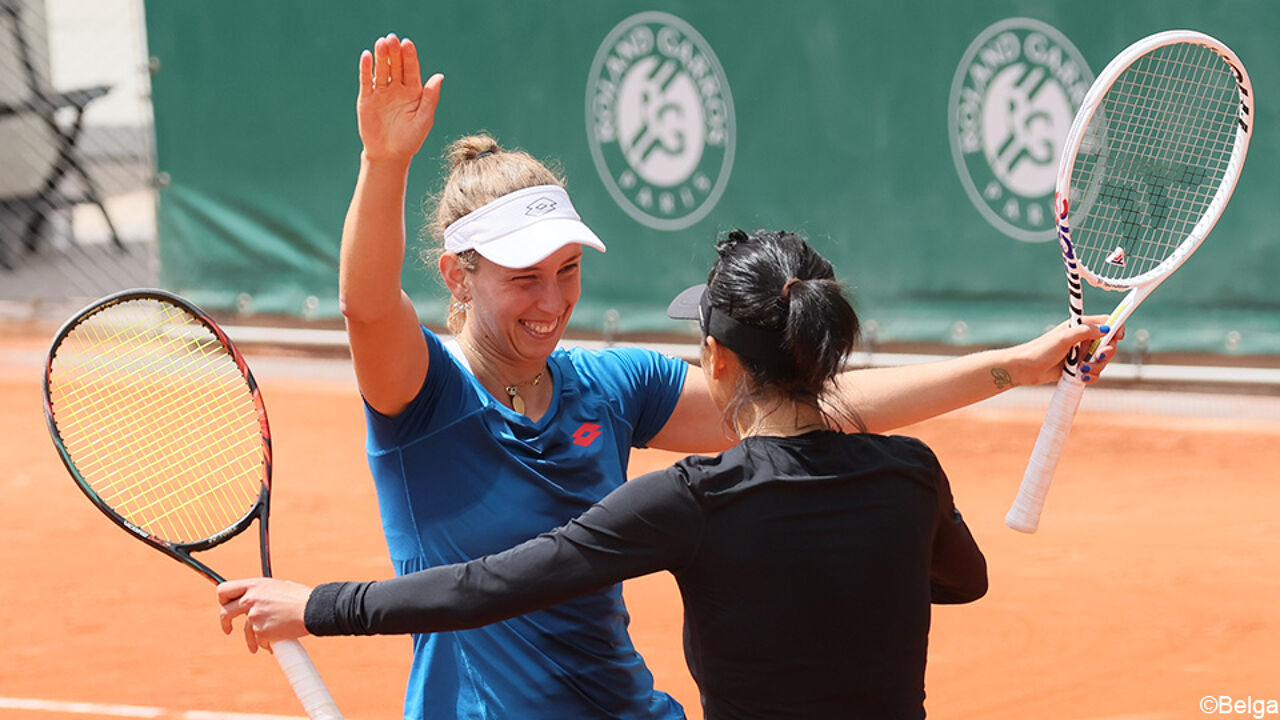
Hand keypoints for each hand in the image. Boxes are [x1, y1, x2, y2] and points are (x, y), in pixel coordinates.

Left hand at [218, 578, 313, 653]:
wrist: (313, 610)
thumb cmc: (301, 598)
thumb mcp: (279, 587)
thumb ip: (264, 593)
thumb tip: (259, 599)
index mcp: (255, 585)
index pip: (225, 589)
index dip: (223, 599)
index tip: (227, 606)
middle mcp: (251, 599)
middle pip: (225, 612)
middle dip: (225, 623)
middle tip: (228, 629)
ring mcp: (254, 616)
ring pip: (246, 632)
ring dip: (252, 640)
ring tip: (259, 646)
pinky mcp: (261, 631)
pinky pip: (259, 640)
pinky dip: (266, 643)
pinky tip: (276, 642)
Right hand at [357, 34, 443, 164]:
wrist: (389, 155)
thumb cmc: (410, 139)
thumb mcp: (424, 119)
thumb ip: (430, 98)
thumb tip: (439, 76)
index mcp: (413, 92)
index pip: (411, 69)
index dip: (409, 56)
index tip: (407, 43)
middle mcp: (397, 88)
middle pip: (395, 66)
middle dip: (394, 52)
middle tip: (392, 38)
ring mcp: (381, 92)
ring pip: (381, 70)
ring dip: (381, 56)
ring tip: (381, 42)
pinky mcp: (367, 98)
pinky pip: (366, 80)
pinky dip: (366, 69)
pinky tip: (366, 56)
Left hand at [1012, 316, 1125, 386]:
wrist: (1025, 369)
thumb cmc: (1040, 350)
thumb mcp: (1063, 338)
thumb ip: (1085, 332)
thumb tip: (1106, 328)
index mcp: (1080, 326)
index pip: (1106, 322)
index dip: (1116, 329)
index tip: (1117, 337)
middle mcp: (1083, 339)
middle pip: (1108, 344)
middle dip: (1106, 353)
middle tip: (1097, 357)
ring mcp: (1081, 354)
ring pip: (1102, 361)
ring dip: (1096, 367)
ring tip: (1081, 370)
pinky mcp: (1077, 367)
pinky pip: (1093, 373)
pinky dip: (1090, 376)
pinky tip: (1080, 377)